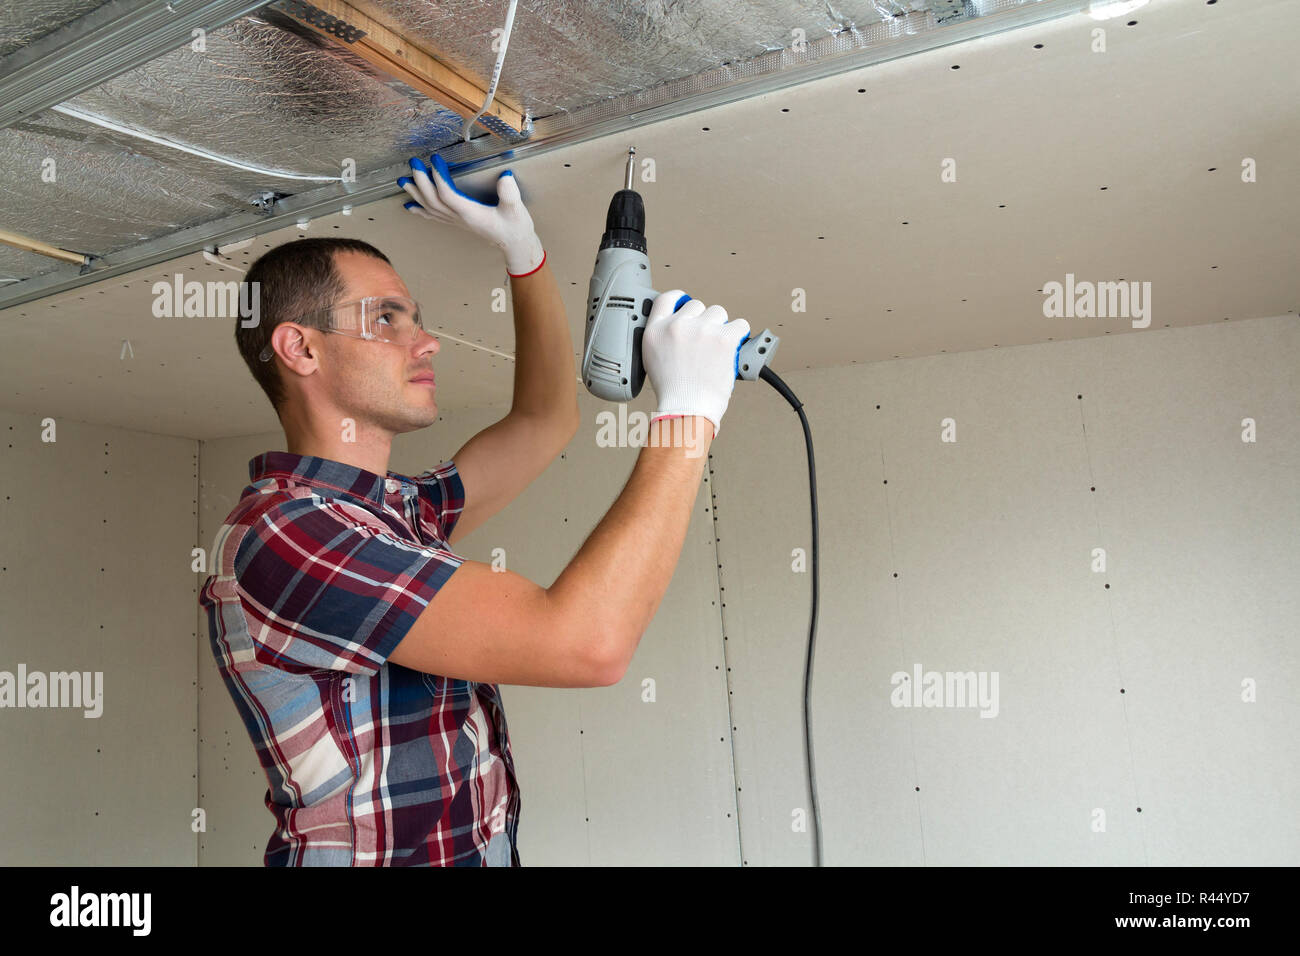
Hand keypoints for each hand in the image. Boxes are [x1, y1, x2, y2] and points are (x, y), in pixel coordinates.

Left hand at [398, 154, 544, 275]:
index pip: (447, 194)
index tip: (434, 159)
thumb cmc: (515, 227)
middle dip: (421, 181)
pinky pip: (434, 216)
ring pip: (430, 208)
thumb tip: (505, 177)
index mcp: (471, 213)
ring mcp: (456, 221)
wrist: (514, 244)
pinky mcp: (457, 222)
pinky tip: (410, 206)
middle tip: (413, 164)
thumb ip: (510, 194)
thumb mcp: (516, 210)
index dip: (438, 177)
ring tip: (402, 181)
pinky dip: (420, 210)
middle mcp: (459, 218)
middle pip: (433, 200)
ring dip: (415, 194)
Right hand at [642, 290, 749, 439]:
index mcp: (656, 330)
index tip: (687, 304)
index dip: (680, 299)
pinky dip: (739, 336)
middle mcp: (677, 325)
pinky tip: (733, 348)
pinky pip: (740, 325)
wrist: (688, 409)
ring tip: (718, 348)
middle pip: (697, 305)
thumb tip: (683, 324)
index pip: (667, 298)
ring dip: (721, 327)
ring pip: (719, 313)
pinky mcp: (724, 338)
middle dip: (703, 321)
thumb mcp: (653, 359)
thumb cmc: (675, 392)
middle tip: (705, 343)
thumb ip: (664, 336)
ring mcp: (701, 330)